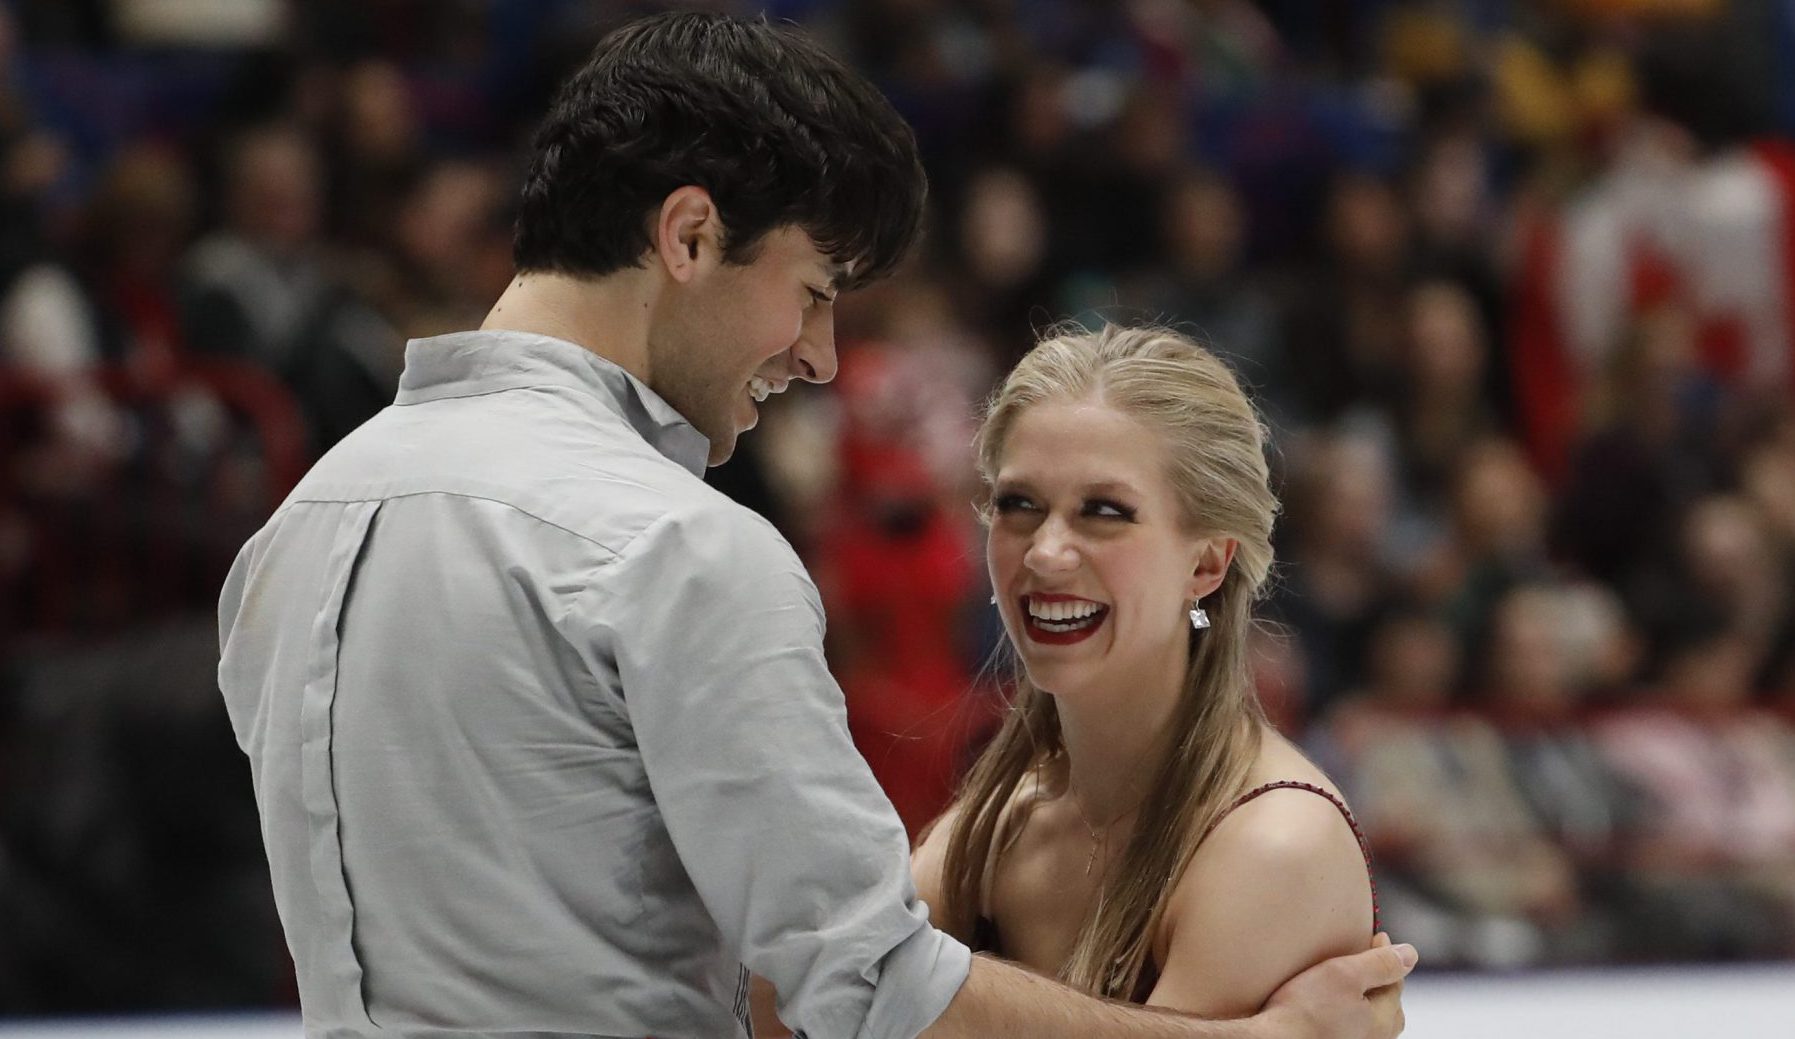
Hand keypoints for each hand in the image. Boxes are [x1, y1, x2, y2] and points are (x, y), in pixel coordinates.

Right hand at [1258, 932, 1415, 1038]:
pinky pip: (1350, 1027)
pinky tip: (1330, 1008)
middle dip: (1381, 981)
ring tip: (1348, 984)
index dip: (1388, 955)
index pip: (1396, 981)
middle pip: (1387, 1004)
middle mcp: (1375, 1038)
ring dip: (1364, 999)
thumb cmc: (1306, 1010)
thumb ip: (1381, 964)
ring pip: (1369, 1019)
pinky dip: (1347, 1013)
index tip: (1376, 936)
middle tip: (1367, 960)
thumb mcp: (1345, 975)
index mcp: (1384, 1019)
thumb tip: (1411, 954)